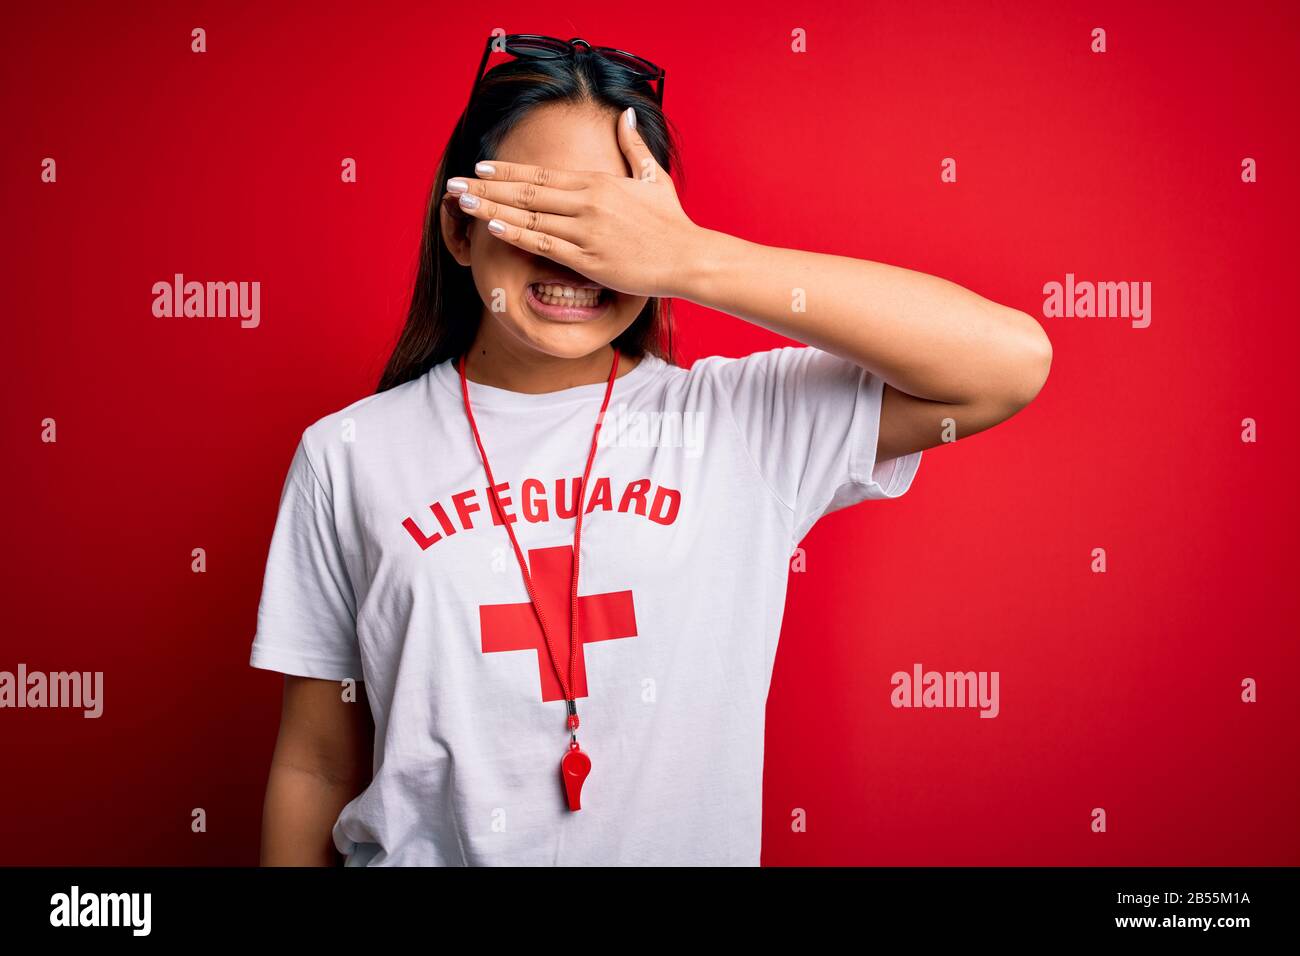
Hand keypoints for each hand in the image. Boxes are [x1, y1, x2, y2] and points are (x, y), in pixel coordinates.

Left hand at [442, 107, 700, 298]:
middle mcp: (587, 202)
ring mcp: (586, 231)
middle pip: (527, 192)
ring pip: (529, 216)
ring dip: (491, 208)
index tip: (480, 168)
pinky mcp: (589, 258)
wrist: (690, 258)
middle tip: (454, 183)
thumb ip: (634, 146)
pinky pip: (545, 244)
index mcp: (598, 183)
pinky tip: (493, 226)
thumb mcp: (655, 178)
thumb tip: (625, 115)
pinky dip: (517, 234)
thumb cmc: (673, 223)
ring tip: (462, 203)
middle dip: (487, 187)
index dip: (507, 171)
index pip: (542, 174)